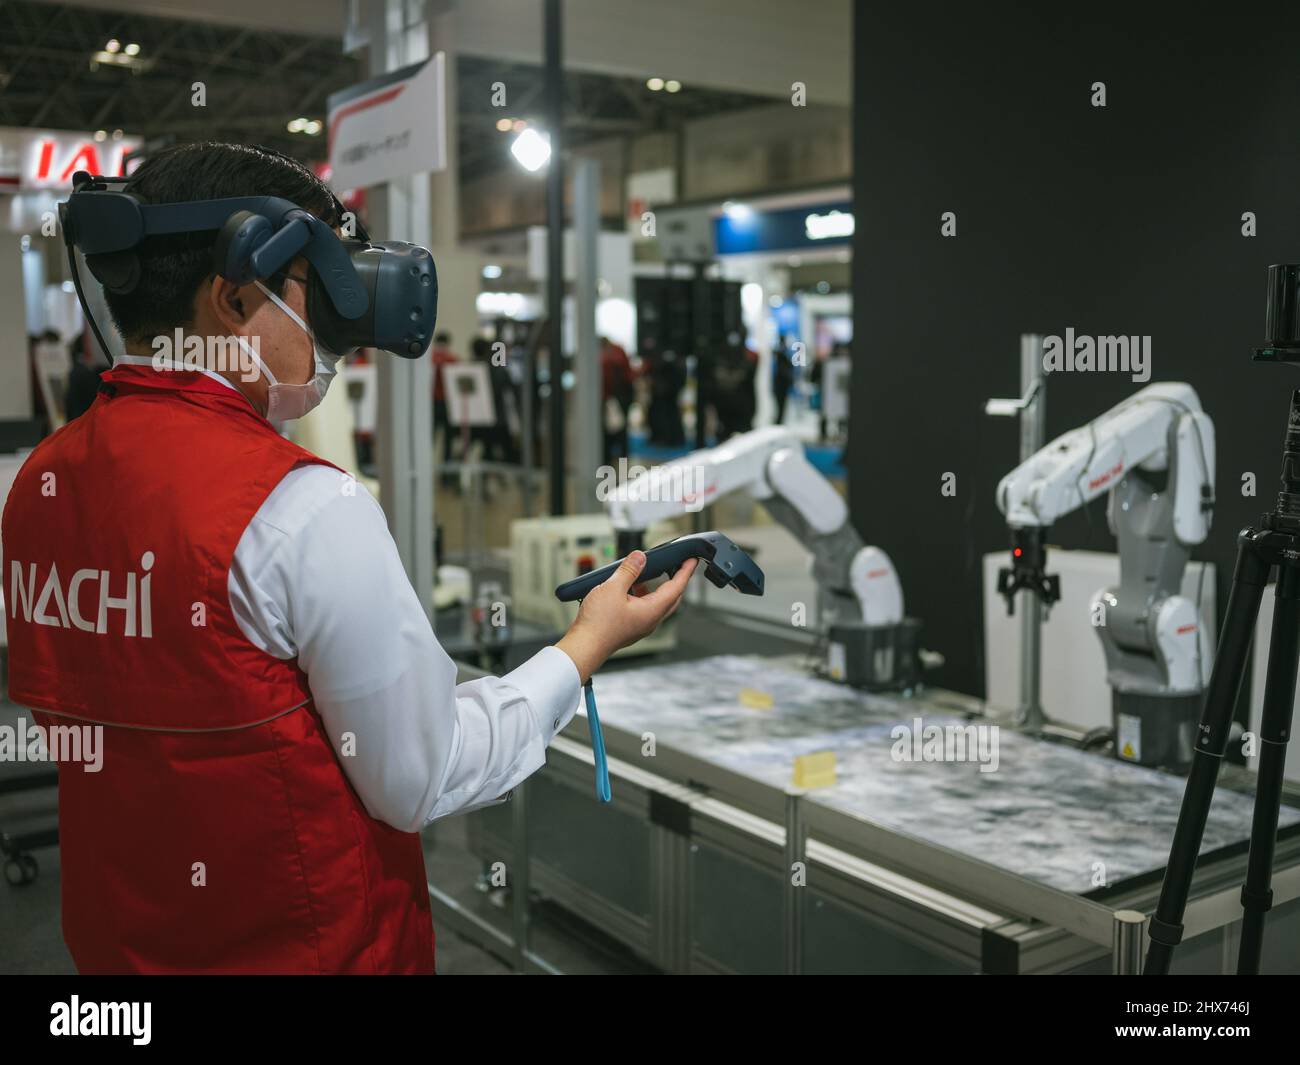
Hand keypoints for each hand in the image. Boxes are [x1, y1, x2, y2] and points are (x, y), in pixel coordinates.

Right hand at [555, 551, 696, 683]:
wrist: (584, 646)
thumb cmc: (598, 624)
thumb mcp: (613, 588)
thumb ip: (629, 570)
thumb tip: (640, 557)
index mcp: (652, 611)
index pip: (676, 587)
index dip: (685, 572)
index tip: (691, 561)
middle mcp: (650, 620)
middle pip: (671, 597)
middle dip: (676, 580)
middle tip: (677, 565)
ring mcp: (641, 625)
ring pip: (656, 603)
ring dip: (656, 586)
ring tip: (650, 571)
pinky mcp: (630, 627)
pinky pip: (643, 608)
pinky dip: (642, 594)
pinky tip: (630, 587)